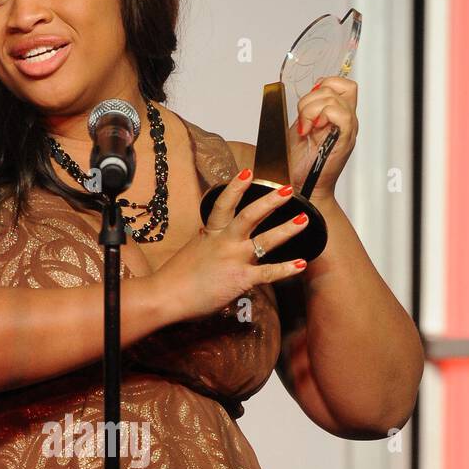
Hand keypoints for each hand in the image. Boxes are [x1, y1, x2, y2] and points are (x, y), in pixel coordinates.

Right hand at [155, 169, 309, 322]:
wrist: (165, 296)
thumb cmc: (175, 278)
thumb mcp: (193, 252)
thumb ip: (208, 246)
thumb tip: (217, 248)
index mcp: (210, 233)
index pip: (224, 204)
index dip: (236, 187)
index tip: (248, 172)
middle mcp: (224, 242)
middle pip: (250, 216)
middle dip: (270, 201)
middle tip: (288, 189)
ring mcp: (233, 259)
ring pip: (265, 241)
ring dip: (286, 230)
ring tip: (304, 220)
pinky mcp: (240, 280)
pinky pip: (268, 273)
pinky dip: (286, 269)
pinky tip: (302, 264)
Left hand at [287, 75, 358, 202]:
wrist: (300, 187)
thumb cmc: (299, 163)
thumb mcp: (300, 126)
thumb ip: (309, 108)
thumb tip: (311, 89)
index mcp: (337, 116)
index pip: (341, 84)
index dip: (324, 85)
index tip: (306, 105)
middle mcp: (346, 121)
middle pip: (341, 86)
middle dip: (312, 98)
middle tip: (303, 120)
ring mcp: (347, 130)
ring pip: (336, 98)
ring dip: (312, 110)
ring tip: (305, 129)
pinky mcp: (344, 141)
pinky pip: (342, 115)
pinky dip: (323, 117)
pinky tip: (312, 131)